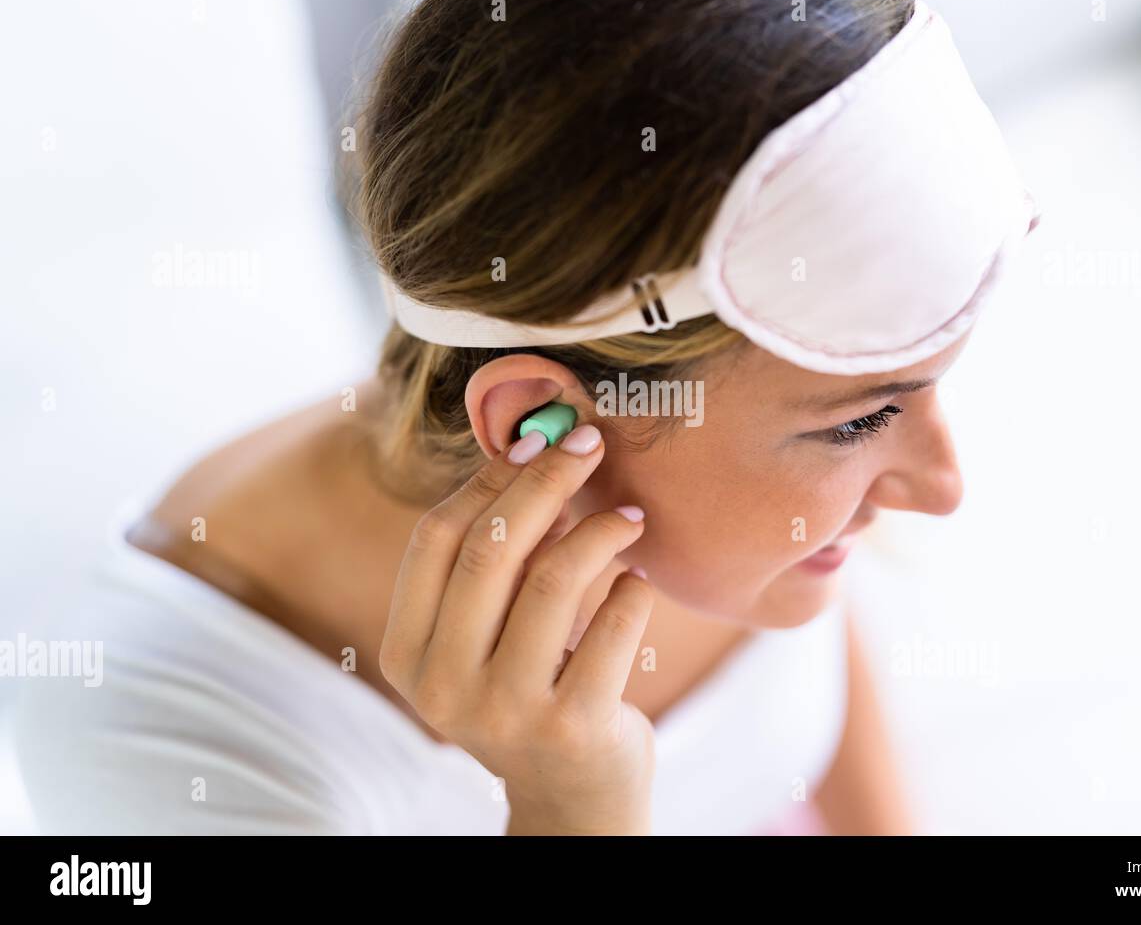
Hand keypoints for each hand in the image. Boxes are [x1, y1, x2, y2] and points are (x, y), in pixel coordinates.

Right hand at [379, 423, 655, 834]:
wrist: (573, 794)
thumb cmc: (531, 689)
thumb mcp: (489, 634)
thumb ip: (496, 563)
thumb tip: (533, 451)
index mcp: (407, 653)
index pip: (435, 539)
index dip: (486, 479)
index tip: (534, 440)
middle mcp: (443, 686)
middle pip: (491, 550)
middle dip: (545, 482)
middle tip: (589, 443)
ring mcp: (504, 711)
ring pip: (551, 581)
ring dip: (599, 531)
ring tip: (631, 517)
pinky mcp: (570, 727)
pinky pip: (610, 626)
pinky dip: (633, 589)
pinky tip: (639, 579)